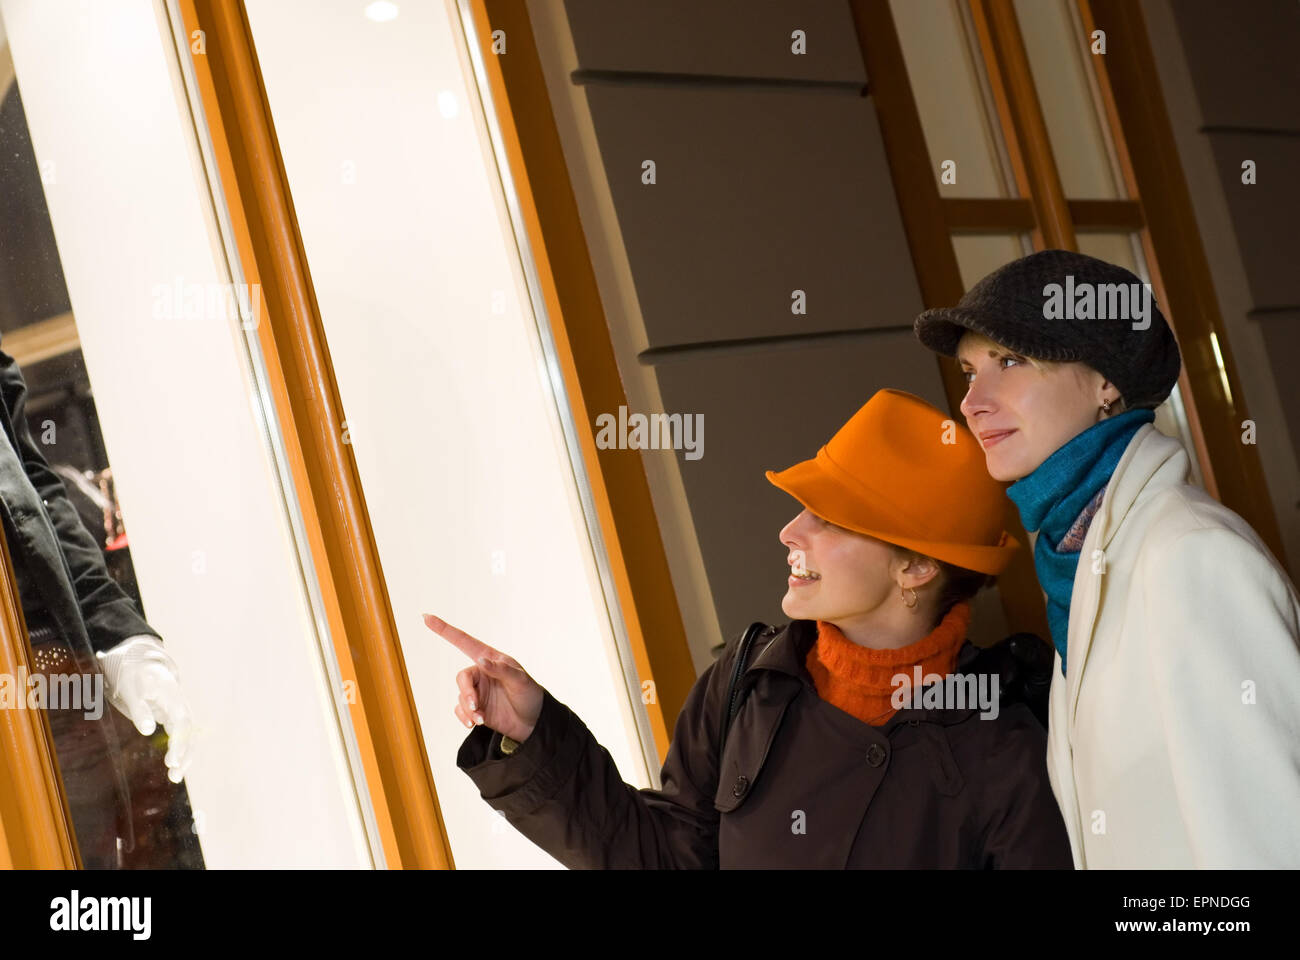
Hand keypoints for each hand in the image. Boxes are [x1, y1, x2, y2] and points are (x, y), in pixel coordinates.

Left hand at [96, 635, 195, 783]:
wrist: (141, 665)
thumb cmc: (135, 677)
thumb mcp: (132, 690)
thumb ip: (140, 710)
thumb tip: (148, 731)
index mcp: (173, 696)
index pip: (182, 722)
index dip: (179, 742)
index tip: (172, 761)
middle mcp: (181, 705)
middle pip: (191, 732)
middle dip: (186, 754)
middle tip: (175, 774)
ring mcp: (179, 712)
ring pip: (189, 736)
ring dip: (185, 756)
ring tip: (176, 776)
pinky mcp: (174, 718)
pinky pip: (182, 736)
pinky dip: (180, 751)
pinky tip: (175, 766)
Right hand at [424, 613, 542, 743]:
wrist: (534, 723)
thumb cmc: (530, 695)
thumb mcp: (520, 680)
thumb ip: (500, 670)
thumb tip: (481, 661)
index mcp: (490, 659)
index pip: (464, 642)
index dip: (444, 630)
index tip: (426, 617)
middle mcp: (481, 673)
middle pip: (462, 678)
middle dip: (467, 693)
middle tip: (476, 707)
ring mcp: (478, 691)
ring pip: (461, 697)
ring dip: (468, 709)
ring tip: (481, 719)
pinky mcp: (476, 709)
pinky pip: (460, 710)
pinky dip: (465, 717)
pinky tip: (474, 724)